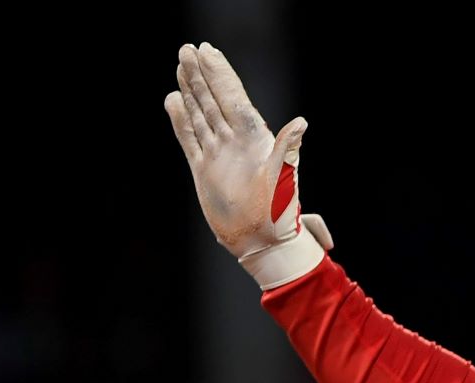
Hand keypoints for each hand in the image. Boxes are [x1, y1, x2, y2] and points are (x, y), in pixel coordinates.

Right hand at [165, 42, 332, 287]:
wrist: (262, 241)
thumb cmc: (279, 212)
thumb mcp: (285, 178)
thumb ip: (288, 149)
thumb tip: (301, 123)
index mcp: (254, 137)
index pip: (233, 96)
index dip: (220, 73)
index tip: (207, 50)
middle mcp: (234, 141)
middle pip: (213, 99)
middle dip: (201, 74)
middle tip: (188, 49)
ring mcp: (218, 154)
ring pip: (200, 114)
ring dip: (190, 90)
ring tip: (180, 66)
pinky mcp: (204, 169)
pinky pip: (189, 139)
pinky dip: (180, 121)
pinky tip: (173, 101)